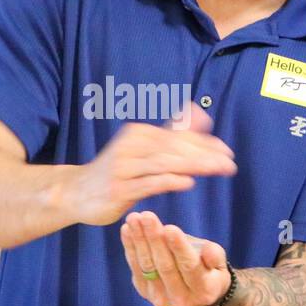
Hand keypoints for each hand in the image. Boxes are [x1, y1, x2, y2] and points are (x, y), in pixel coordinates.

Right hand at [68, 102, 235, 226]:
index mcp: (139, 134)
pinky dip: (168, 181)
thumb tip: (199, 113)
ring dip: (194, 165)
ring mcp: (124, 167)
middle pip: (174, 148)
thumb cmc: (116, 171)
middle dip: (204, 154)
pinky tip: (187, 182)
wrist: (76, 192)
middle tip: (229, 162)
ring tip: (217, 169)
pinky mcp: (119, 189)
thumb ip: (172, 132)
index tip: (227, 151)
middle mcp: (131, 146)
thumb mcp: (142, 148)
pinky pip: (147, 184)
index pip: (177, 136)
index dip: (204, 143)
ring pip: (164, 163)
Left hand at [120, 210, 230, 305]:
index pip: (190, 267)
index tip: (169, 228)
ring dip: (138, 240)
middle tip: (147, 217)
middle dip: (154, 239)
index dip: (179, 247)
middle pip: (165, 266)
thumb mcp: (219, 262)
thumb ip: (214, 256)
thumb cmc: (209, 269)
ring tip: (134, 219)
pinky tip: (127, 230)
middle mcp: (182, 300)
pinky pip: (135, 268)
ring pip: (148, 267)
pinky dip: (130, 248)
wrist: (196, 293)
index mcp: (204, 290)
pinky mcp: (145, 293)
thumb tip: (207, 250)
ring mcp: (161, 299)